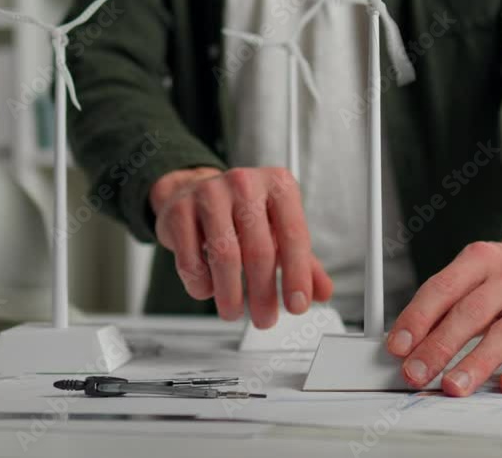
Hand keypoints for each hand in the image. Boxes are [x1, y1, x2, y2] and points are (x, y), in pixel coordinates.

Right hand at [150, 167, 332, 327]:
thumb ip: (304, 261)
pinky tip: (208, 289)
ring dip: (230, 294)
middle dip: (263, 294)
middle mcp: (245, 183)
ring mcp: (209, 193)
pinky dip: (201, 284)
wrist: (193, 190)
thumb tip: (322, 292)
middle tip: (265, 318)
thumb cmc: (243, 212)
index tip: (298, 305)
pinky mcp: (179, 210)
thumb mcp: (279, 229)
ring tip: (233, 311)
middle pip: (259, 250)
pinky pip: (191, 259)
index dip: (297, 276)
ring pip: (224, 256)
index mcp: (278, 184)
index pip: (294, 235)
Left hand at [386, 218, 501, 395]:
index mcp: (481, 259)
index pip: (442, 288)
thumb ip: (443, 303)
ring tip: (452, 385)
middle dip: (439, 346)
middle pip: (470, 313)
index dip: (417, 318)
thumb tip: (407, 341)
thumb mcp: (474, 273)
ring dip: (475, 364)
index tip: (398, 346)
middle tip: (416, 372)